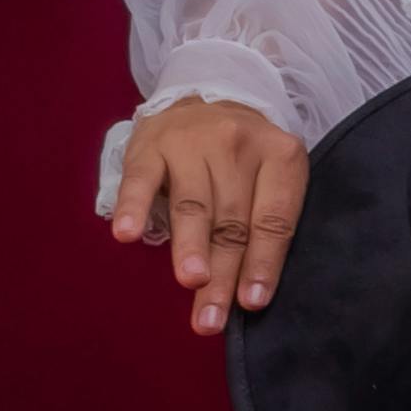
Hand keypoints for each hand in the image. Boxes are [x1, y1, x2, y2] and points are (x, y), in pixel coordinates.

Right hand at [108, 99, 310, 337]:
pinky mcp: (150, 144)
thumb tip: (251, 295)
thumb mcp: (271, 177)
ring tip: (191, 282)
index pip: (274, 221)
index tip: (251, 302)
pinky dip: (134, 207)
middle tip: (212, 317)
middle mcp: (239, 146)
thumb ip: (265, 225)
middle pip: (232, 222)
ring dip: (190, 248)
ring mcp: (193, 142)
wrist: (207, 94)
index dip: (263, 263)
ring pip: (193, 205)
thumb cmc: (244, 157)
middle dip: (222, 273)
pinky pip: (142, 180)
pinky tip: (129, 235)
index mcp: (281, 157)